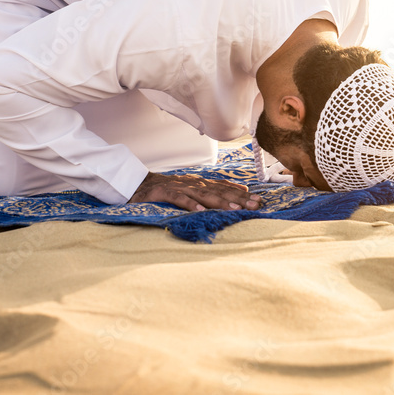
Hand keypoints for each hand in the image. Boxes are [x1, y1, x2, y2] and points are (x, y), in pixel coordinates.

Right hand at [129, 172, 262, 211]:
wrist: (135, 184)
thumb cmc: (164, 189)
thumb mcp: (190, 190)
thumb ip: (212, 191)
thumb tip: (239, 193)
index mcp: (198, 183)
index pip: (223, 188)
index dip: (241, 194)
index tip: (258, 201)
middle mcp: (191, 183)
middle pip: (218, 190)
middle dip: (238, 198)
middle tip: (255, 205)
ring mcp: (177, 187)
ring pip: (202, 194)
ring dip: (220, 201)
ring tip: (235, 208)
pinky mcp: (162, 193)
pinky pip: (177, 198)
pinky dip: (189, 204)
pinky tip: (200, 211)